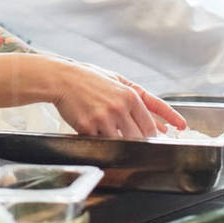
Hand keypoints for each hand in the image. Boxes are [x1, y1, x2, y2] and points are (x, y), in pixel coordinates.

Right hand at [49, 59, 186, 137]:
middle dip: (138, 142)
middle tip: (133, 140)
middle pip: (138, 138)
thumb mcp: (118, 82)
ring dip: (119, 142)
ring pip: (121, 143)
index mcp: (129, 96)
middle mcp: (118, 108)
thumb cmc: (89, 79)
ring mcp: (103, 119)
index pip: (149, 125)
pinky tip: (95, 131)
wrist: (62, 79)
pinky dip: (100, 141)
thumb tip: (161, 125)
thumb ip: (141, 101)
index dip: (154, 135)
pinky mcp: (88, 128)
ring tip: (111, 133)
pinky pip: (100, 143)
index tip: (159, 140)